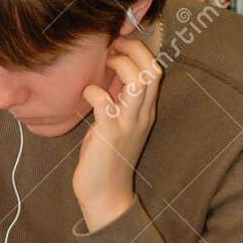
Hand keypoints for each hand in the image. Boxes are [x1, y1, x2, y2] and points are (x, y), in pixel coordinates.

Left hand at [72, 32, 162, 233]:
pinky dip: (94, 91)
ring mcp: (128, 124)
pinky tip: (86, 94)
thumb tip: (105, 75)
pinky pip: (106, 103)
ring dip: (120, 65)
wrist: (106, 196)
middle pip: (153, 70)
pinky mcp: (110, 135)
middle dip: (133, 50)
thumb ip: (117, 101)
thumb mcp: (117, 124)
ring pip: (139, 81)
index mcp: (146, 111)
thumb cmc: (106, 158)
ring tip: (104, 65)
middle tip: (111, 48)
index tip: (117, 46)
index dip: (139, 50)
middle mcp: (142, 115)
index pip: (155, 70)